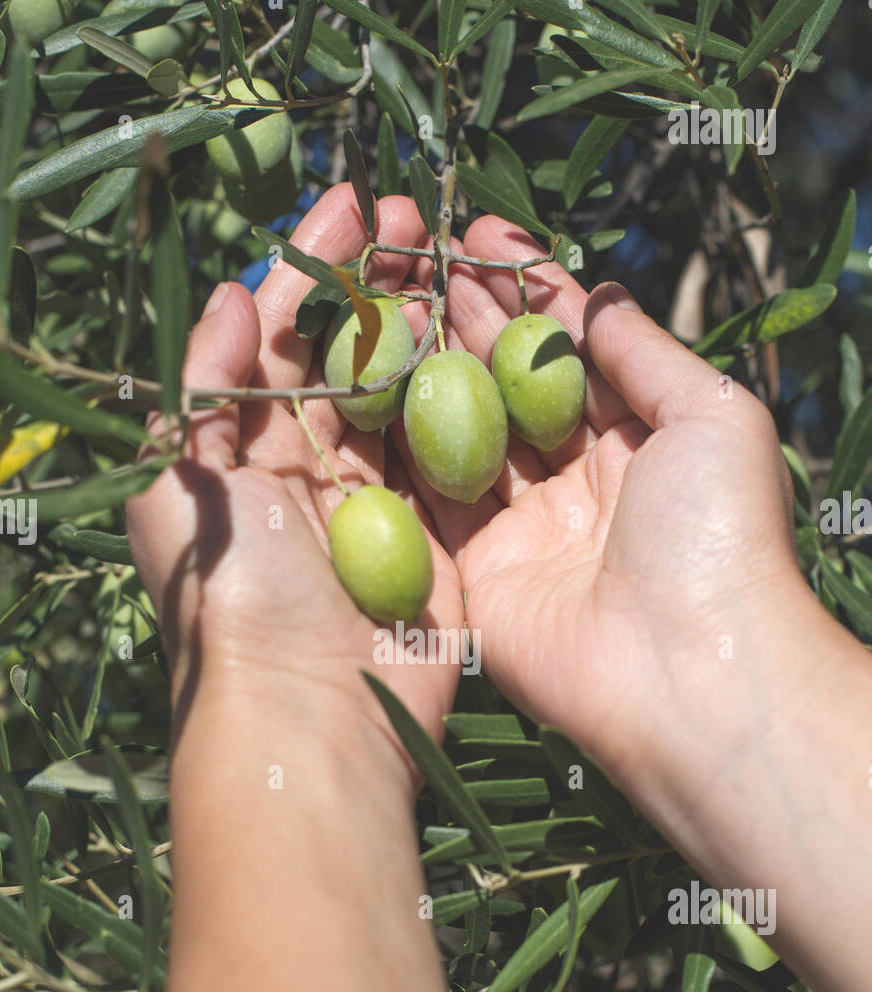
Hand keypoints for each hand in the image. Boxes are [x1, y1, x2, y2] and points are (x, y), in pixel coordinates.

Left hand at [127, 184, 461, 753]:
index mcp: (242, 458)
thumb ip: (200, 391)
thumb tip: (226, 298)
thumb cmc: (238, 602)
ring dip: (430, 321)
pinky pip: (455, 451)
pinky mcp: (439, 537)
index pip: (279, 340)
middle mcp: (309, 473)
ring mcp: (379, 504)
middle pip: (348, 354)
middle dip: (380, 279)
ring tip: (460, 254)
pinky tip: (492, 337)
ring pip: (406, 391)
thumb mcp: (186, 486)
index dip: (311, 268)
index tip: (352, 200)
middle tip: (421, 213)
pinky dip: (471, 394)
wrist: (313, 718)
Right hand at [392, 215, 801, 790]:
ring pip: (458, 433)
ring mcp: (522, 528)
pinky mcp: (475, 573)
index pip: (566, 349)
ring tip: (380, 298)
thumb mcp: (710, 416)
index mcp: (635, 439)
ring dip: (421, 366)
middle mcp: (573, 481)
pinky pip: (427, 500)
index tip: (476, 234)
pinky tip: (366, 379)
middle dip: (459, 317)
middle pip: (503, 385)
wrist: (684, 667)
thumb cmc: (716, 532)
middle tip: (407, 257)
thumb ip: (646, 351)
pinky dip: (397, 444)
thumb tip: (595, 294)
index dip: (523, 289)